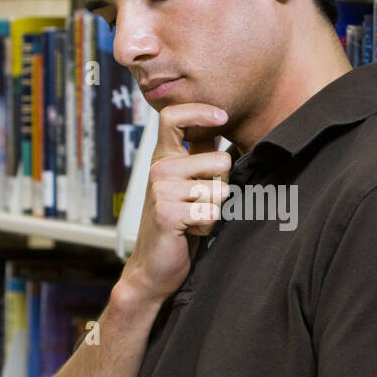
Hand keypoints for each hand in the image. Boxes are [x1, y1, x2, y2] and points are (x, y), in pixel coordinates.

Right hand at [122, 102, 231, 303]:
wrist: (154, 266)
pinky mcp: (166, 212)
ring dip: (214, 211)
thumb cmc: (178, 224)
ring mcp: (160, 189)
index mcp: (164, 157)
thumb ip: (200, 155)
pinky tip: (189, 231)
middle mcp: (159, 168)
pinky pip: (211, 212)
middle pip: (221, 160)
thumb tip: (218, 124)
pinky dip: (207, 226)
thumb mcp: (189, 183)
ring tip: (193, 219)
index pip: (173, 117)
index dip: (200, 111)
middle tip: (202, 204)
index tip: (222, 116)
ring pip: (219, 190)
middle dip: (222, 187)